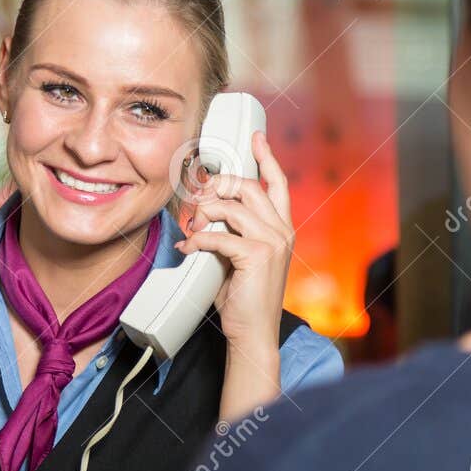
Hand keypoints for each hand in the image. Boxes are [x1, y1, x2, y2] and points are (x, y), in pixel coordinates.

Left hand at [175, 129, 294, 350]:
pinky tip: (188, 250)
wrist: (253, 333)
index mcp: (281, 228)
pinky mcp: (257, 255)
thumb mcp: (238, 259)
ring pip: (230, 206)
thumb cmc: (243, 299)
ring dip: (202, 214)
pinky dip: (197, 241)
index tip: (256, 137)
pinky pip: (218, 234)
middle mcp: (282, 230)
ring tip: (189, 230)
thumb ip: (229, 233)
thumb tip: (200, 217)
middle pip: (245, 186)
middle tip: (195, 201)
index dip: (266, 157)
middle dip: (215, 187)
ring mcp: (273, 241)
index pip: (277, 183)